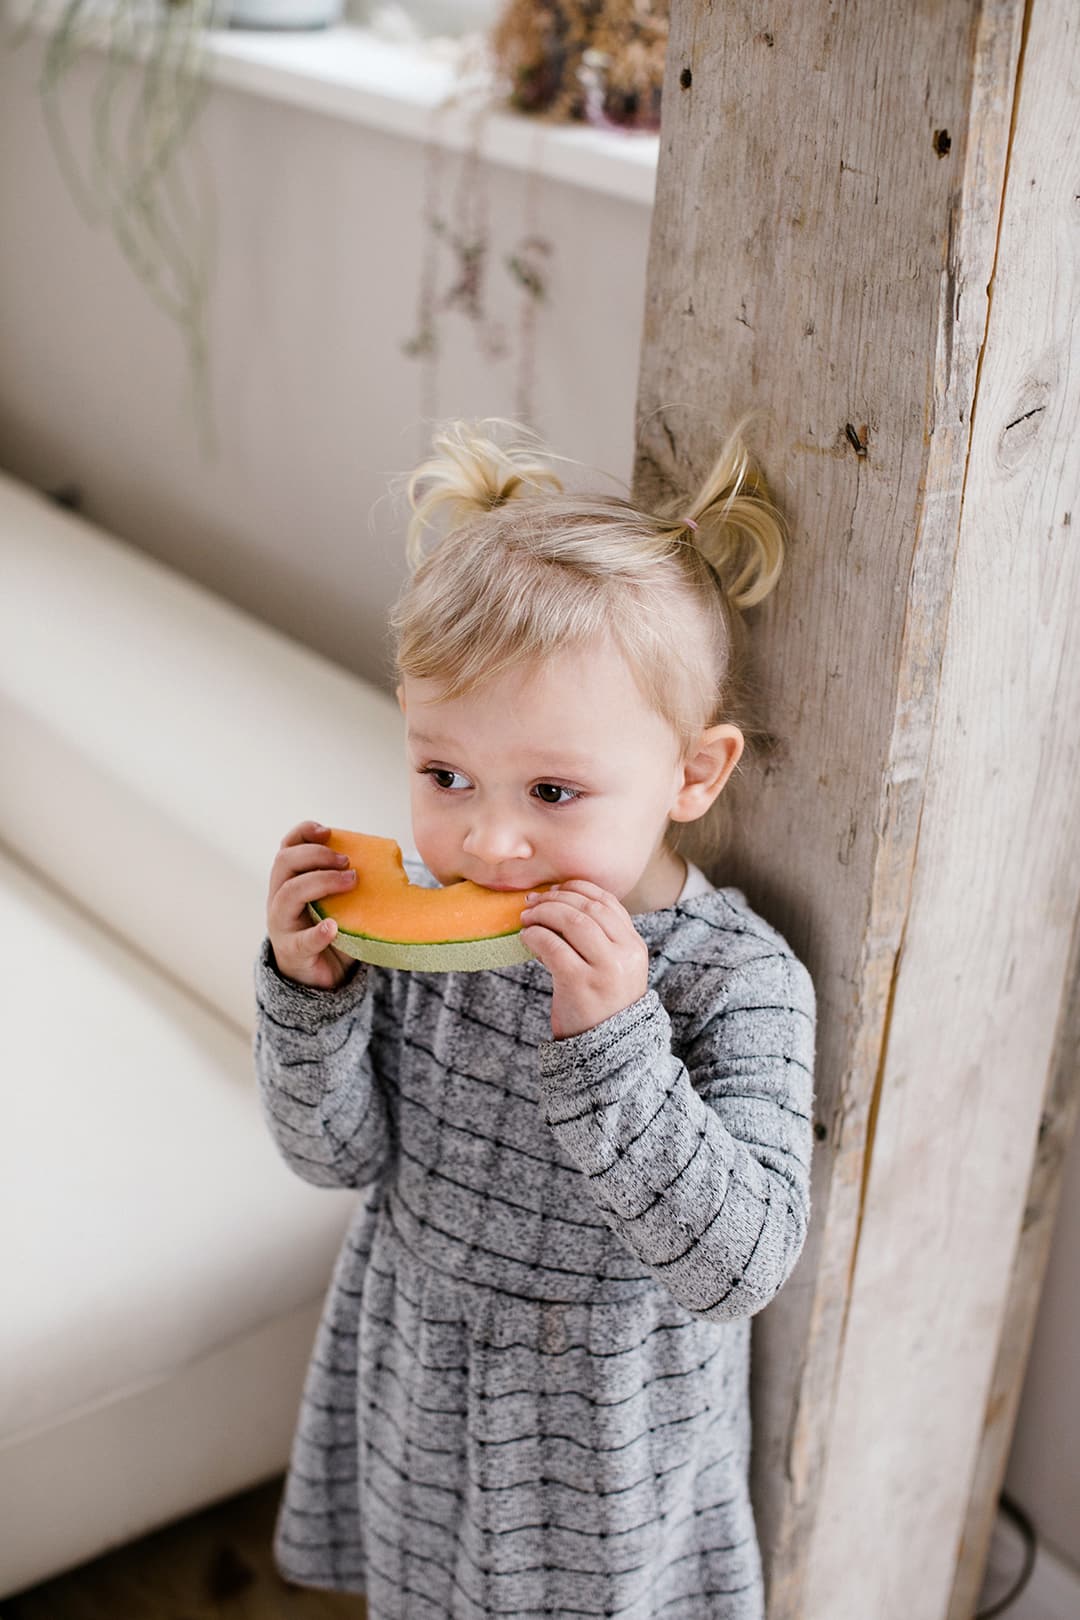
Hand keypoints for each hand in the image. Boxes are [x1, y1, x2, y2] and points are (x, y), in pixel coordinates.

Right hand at [266, 820, 359, 990]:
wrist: (320, 976)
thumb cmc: (332, 930)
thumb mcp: (339, 901)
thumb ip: (351, 881)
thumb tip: (396, 863)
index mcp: (289, 881)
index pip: (287, 847)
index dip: (303, 833)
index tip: (328, 831)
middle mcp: (279, 898)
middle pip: (284, 863)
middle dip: (316, 855)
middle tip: (348, 862)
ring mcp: (281, 925)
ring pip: (288, 895)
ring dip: (321, 882)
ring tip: (351, 882)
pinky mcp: (292, 951)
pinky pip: (300, 940)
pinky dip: (317, 932)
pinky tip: (332, 927)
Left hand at [520, 880, 648, 1038]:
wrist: (607, 1054)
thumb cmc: (602, 1008)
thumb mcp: (613, 970)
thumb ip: (599, 941)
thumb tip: (559, 906)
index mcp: (635, 947)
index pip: (607, 902)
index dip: (578, 889)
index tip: (556, 889)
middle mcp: (625, 954)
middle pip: (588, 907)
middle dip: (556, 898)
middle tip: (532, 902)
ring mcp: (604, 969)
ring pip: (571, 921)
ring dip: (543, 913)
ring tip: (526, 918)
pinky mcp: (580, 983)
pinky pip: (553, 946)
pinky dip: (535, 936)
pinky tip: (526, 938)